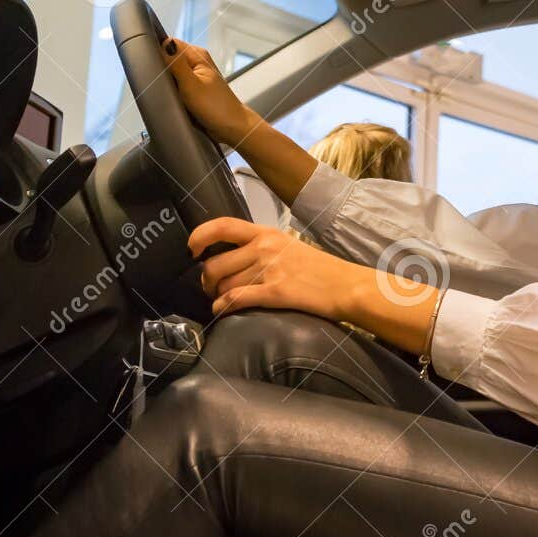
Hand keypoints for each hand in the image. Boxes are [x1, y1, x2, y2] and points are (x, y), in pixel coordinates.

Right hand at [161, 39, 258, 145]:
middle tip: (166, 85)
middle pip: (167, 58)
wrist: (231, 128)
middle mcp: (196, 62)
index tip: (155, 67)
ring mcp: (194, 75)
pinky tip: (174, 98)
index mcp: (197, 55)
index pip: (168, 42)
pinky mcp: (192, 88)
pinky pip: (175, 85)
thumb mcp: (191, 84)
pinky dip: (172, 91)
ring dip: (166, 83)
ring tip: (172, 94)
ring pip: (170, 73)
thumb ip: (176, 63)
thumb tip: (164, 43)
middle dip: (161, 70)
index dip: (157, 52)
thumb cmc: (217, 108)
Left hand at [190, 218, 358, 317]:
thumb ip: (261, 247)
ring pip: (224, 284)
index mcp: (266, 234)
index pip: (222, 226)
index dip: (199, 237)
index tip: (192, 250)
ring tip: (221, 301)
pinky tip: (221, 310)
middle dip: (207, 281)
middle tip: (211, 288)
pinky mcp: (275, 292)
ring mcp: (269, 270)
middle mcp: (264, 248)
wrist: (345, 285)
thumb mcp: (288, 246)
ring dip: (216, 296)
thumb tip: (233, 258)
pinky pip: (236, 299)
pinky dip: (222, 307)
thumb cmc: (319, 269)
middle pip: (215, 264)